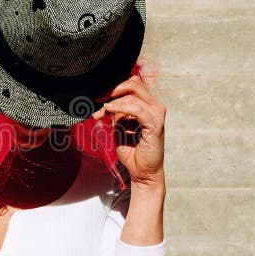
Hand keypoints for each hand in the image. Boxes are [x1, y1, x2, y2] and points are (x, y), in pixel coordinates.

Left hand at [91, 75, 165, 189]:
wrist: (142, 172)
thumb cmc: (132, 150)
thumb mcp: (120, 126)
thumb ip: (117, 112)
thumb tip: (107, 101)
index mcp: (148, 105)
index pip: (132, 84)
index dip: (114, 86)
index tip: (97, 96)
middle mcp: (155, 106)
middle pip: (134, 83)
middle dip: (113, 88)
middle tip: (97, 97)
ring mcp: (157, 115)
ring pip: (133, 94)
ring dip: (113, 101)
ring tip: (100, 112)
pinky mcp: (155, 125)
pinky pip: (137, 109)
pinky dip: (121, 107)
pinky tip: (108, 110)